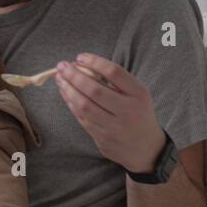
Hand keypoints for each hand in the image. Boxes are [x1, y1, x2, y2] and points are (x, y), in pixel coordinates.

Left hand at [55, 53, 166, 172]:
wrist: (146, 149)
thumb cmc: (137, 113)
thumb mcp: (137, 94)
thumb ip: (116, 81)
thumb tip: (81, 65)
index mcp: (139, 94)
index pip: (114, 73)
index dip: (94, 62)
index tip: (80, 57)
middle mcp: (128, 111)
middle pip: (95, 90)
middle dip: (74, 76)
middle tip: (62, 66)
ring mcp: (115, 127)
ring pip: (84, 106)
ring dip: (68, 90)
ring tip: (60, 78)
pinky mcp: (103, 139)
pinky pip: (82, 118)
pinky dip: (71, 104)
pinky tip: (65, 93)